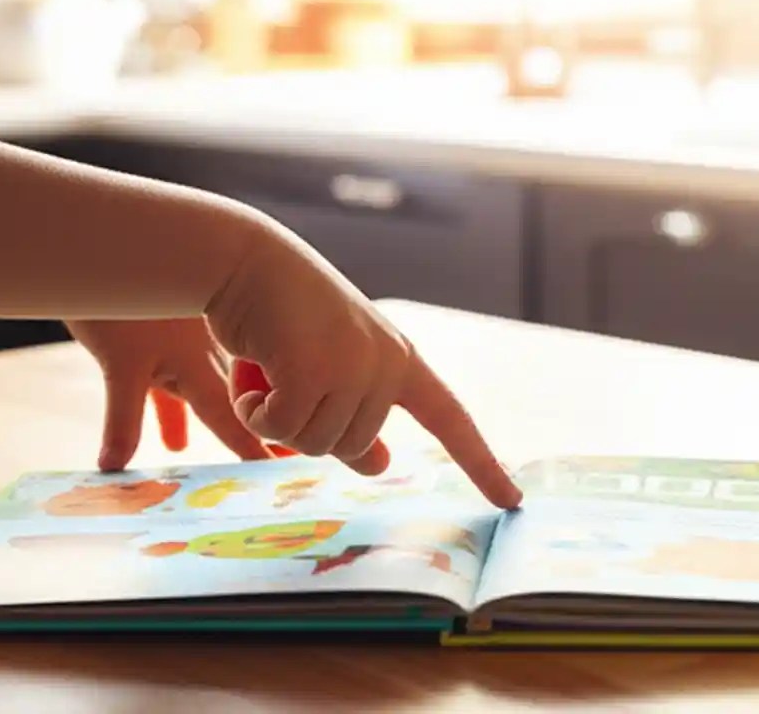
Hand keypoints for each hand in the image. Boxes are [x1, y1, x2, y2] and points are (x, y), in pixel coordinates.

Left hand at [66, 318, 269, 469]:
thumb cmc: (115, 303)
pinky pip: (173, 385)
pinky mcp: (155, 336)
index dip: (254, 444)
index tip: (284, 465)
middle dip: (259, 428)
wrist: (109, 243)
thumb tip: (113, 465)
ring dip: (223, 419)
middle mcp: (198, 355)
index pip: (232, 418)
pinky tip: (173, 439)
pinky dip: (174, 413)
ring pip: (213, 389)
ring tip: (247, 457)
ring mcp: (181, 343)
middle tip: (287, 454)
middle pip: (235, 402)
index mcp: (195, 365)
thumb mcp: (120, 363)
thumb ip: (123, 418)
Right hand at [205, 226, 522, 508]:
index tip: (513, 500)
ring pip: (313, 444)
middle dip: (303, 422)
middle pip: (349, 448)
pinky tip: (247, 367)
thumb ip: (355, 419)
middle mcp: (388, 364)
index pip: (451, 419)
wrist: (245, 258)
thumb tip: (382, 466)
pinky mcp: (314, 370)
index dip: (481, 464)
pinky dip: (253, 410)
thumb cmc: (284, 315)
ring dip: (273, 414)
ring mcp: (355, 366)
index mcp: (401, 361)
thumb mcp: (328, 369)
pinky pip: (281, 428)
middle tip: (282, 371)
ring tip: (266, 363)